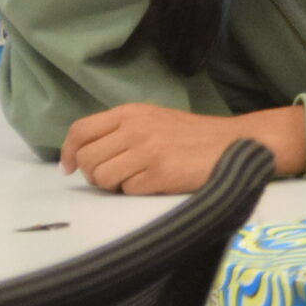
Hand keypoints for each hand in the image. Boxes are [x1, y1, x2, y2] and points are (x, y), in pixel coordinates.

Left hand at [61, 104, 304, 193]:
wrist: (237, 144)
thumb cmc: (196, 136)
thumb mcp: (156, 120)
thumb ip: (122, 130)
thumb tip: (83, 155)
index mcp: (131, 113)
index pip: (80, 131)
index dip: (68, 152)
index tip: (70, 167)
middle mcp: (134, 129)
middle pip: (86, 159)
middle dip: (94, 174)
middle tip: (115, 177)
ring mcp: (146, 151)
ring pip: (101, 178)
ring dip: (114, 185)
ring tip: (137, 180)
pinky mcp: (159, 174)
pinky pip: (126, 191)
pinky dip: (136, 192)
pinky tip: (156, 183)